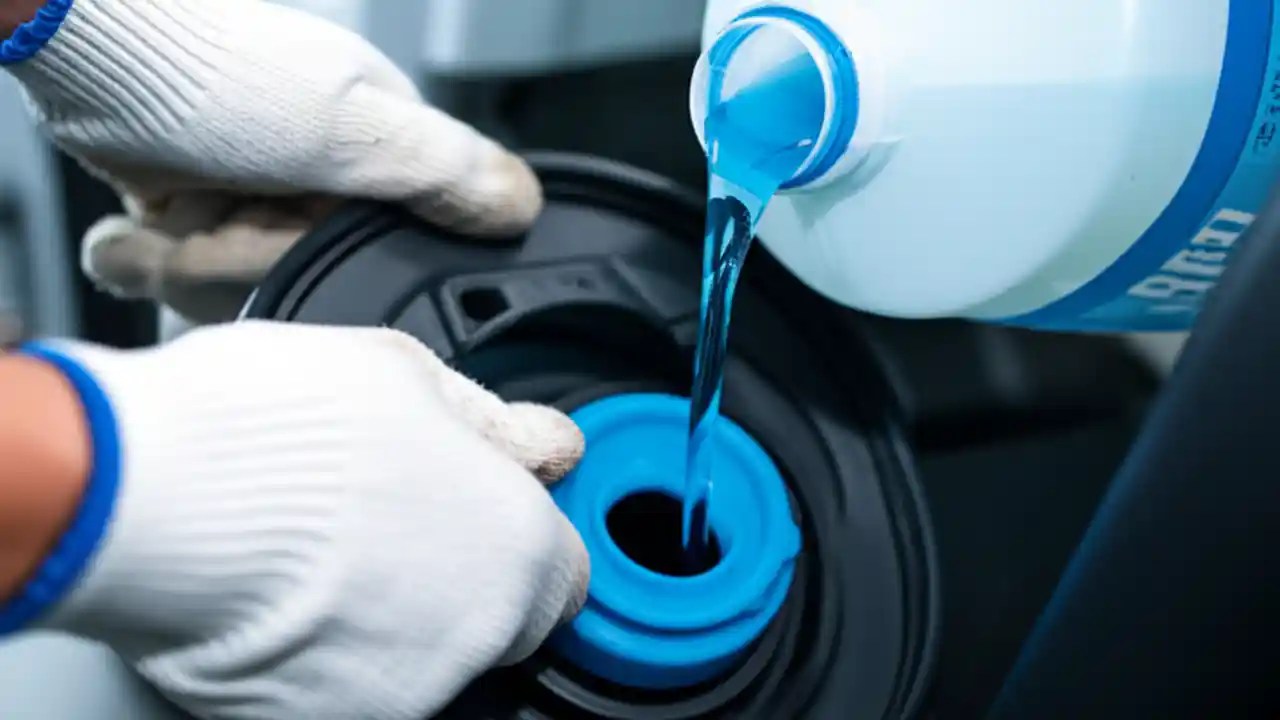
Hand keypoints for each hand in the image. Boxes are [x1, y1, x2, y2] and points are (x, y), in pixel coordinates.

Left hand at [6, 0, 541, 322]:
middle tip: (229, 214)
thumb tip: (525, 205)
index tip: (304, 234)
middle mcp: (316, 169)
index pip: (385, 246)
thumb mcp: (353, 129)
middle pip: (304, 272)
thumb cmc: (218, 74)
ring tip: (180, 210)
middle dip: (252, 256)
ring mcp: (248, 188)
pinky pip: (183, 267)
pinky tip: (148, 228)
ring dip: (194, 254)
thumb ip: (440, 173)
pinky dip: (152, 253)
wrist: (94, 49)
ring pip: (237, 278)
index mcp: (373, 141)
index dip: (338, 257)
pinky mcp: (189, 204)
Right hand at [35, 321, 588, 719]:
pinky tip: (286, 598)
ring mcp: (401, 690)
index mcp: (518, 544)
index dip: (518, 541)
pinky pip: (350, 689)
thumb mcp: (406, 373)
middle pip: (501, 624)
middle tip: (389, 527)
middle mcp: (478, 633)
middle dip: (464, 581)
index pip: (565, 576)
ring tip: (323, 556)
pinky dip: (331, 657)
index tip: (477, 516)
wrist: (145, 495)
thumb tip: (549, 445)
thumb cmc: (273, 423)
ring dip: (396, 620)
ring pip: (426, 661)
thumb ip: (494, 425)